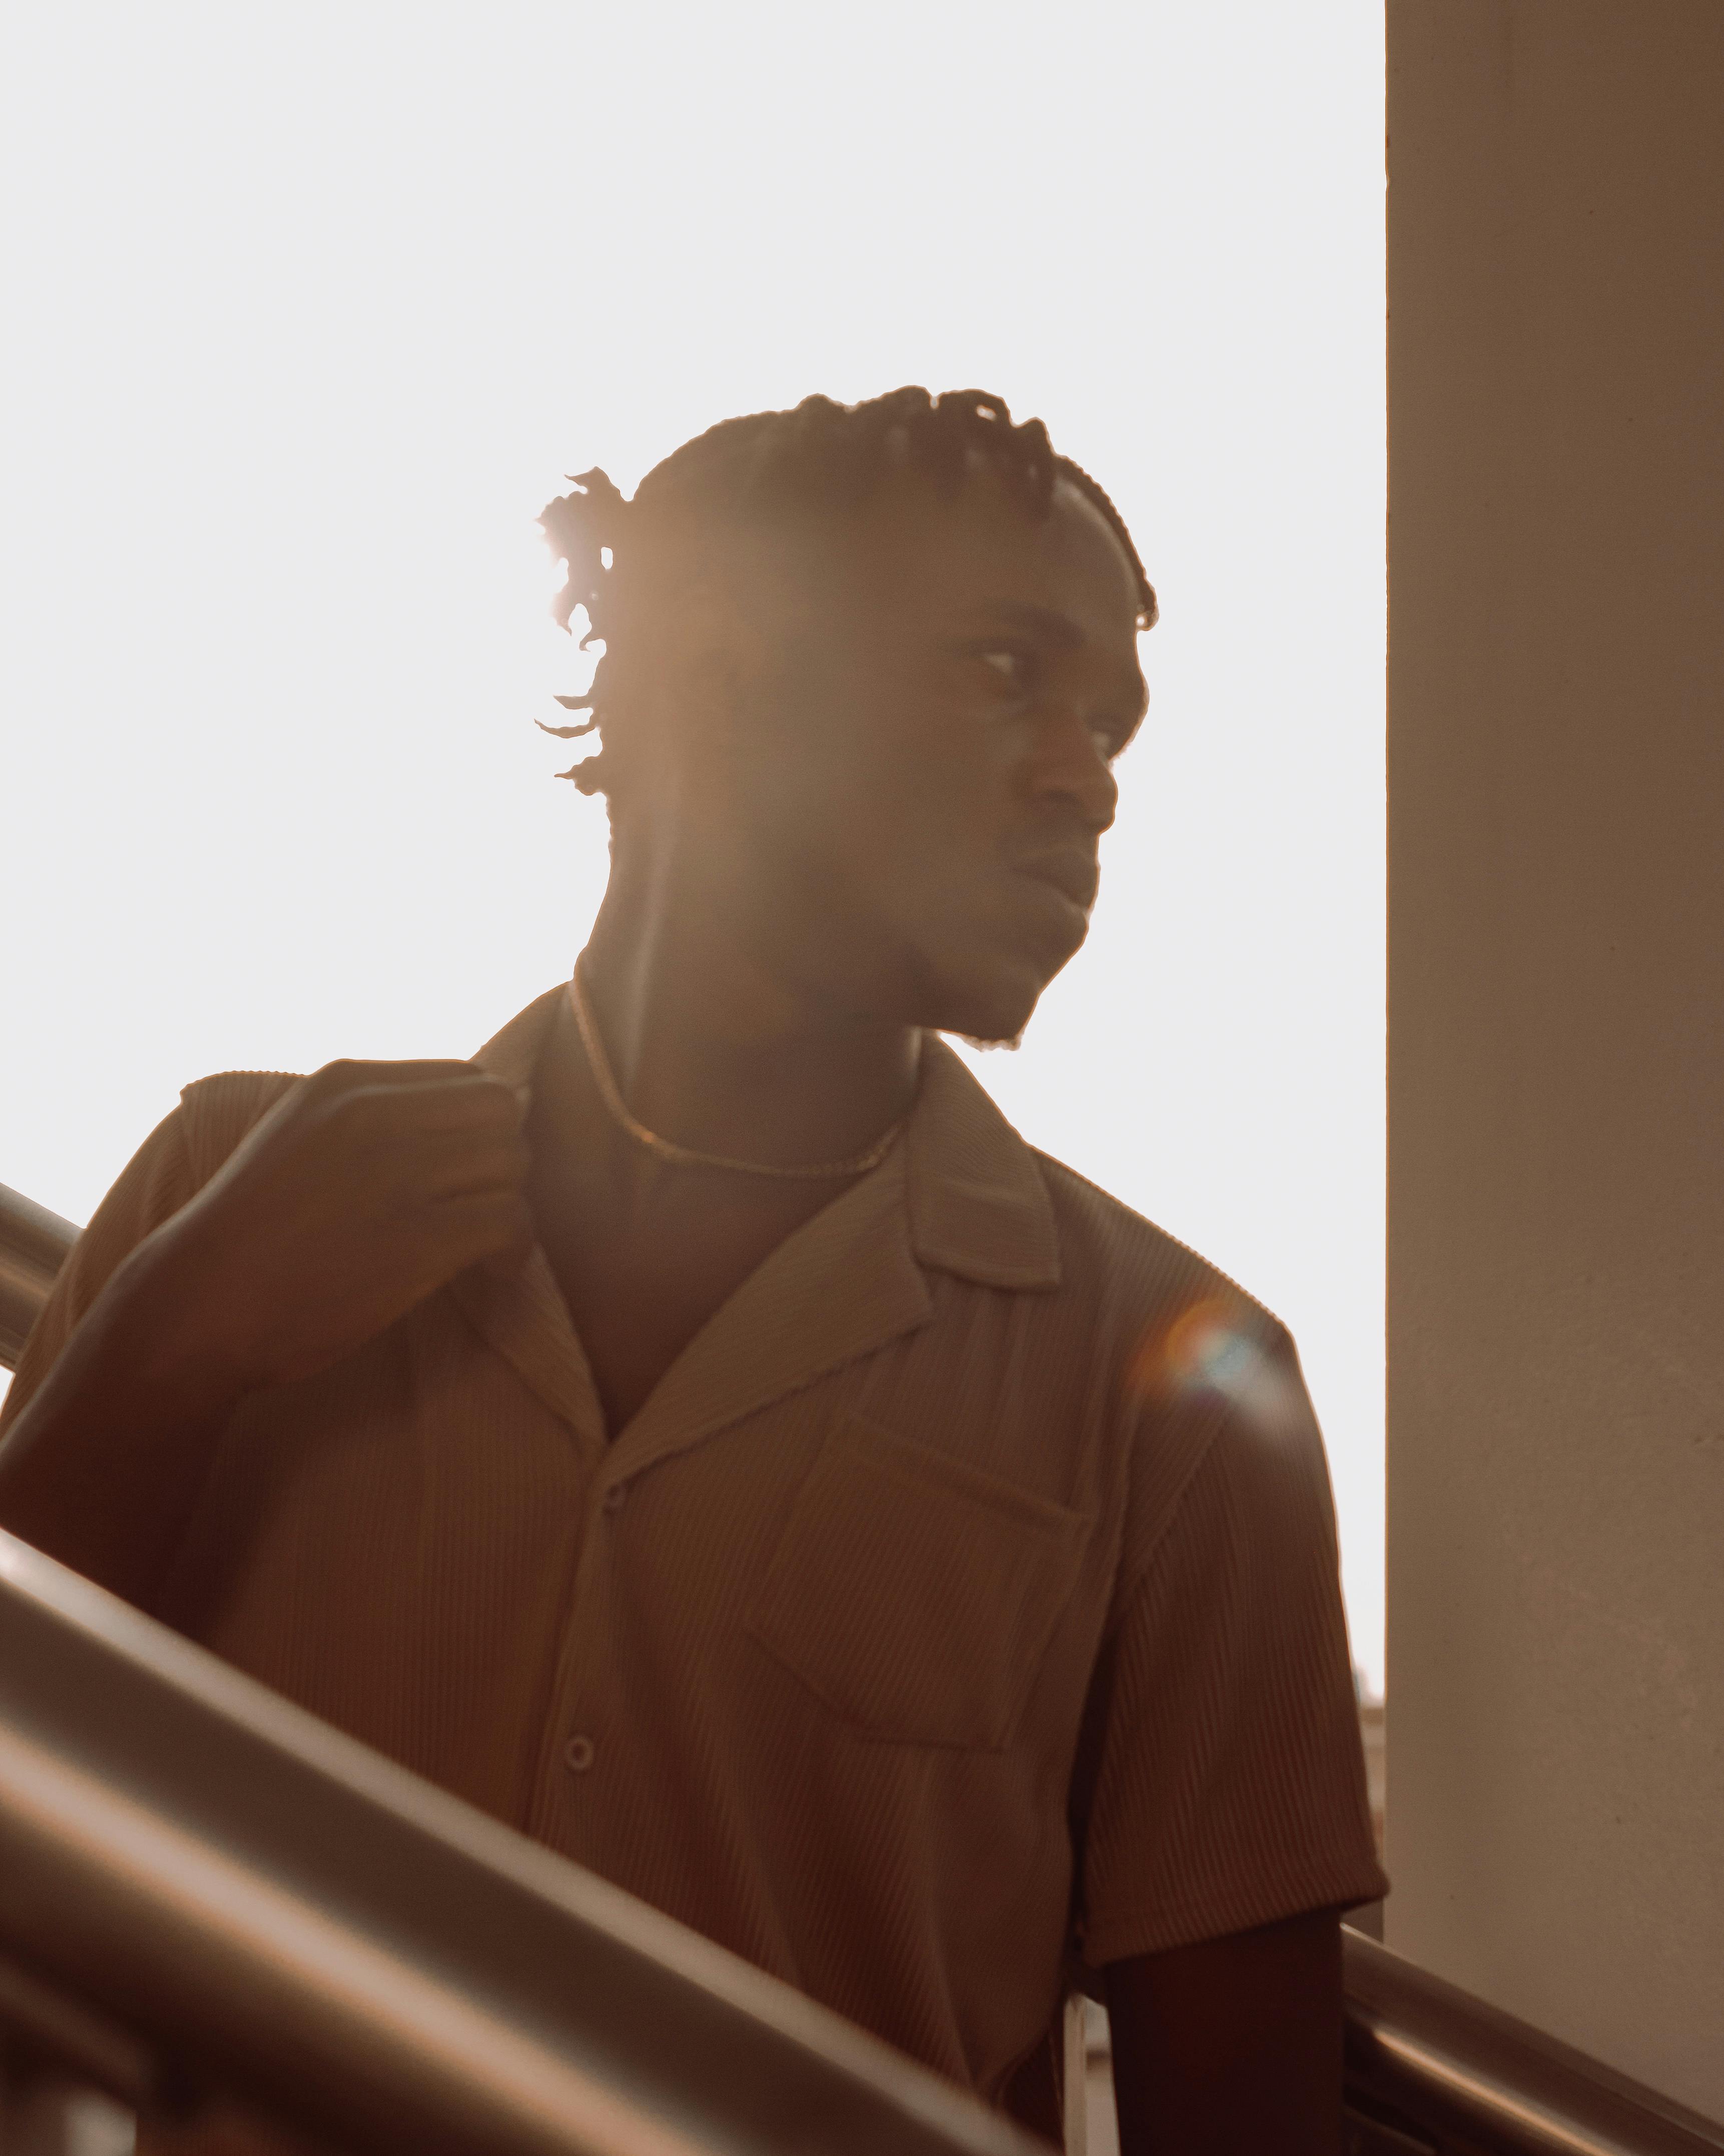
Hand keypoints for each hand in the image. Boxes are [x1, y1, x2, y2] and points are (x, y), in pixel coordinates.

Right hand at [155, 1059, 532, 1391]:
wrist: (198, 1306)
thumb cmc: (248, 1234)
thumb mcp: (294, 1135)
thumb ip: (363, 1116)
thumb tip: (454, 1120)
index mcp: (344, 1083)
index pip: (464, 1076)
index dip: (477, 1126)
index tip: (465, 1169)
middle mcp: (372, 1114)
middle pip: (499, 1110)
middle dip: (502, 1158)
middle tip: (482, 1203)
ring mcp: (394, 1174)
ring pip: (511, 1162)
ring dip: (510, 1204)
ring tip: (486, 1245)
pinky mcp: (416, 1238)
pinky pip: (510, 1220)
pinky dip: (515, 1248)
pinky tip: (494, 1270)